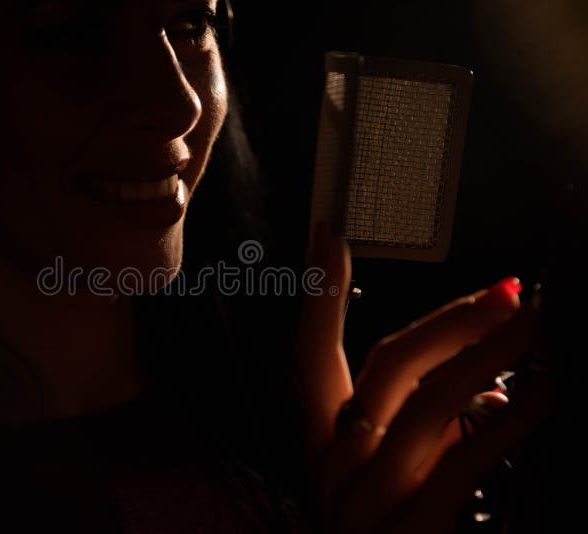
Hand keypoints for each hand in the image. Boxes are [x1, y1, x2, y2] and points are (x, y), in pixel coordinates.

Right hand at [295, 225, 551, 532]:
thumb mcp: (382, 480)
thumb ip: (416, 429)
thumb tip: (479, 380)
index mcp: (323, 446)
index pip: (310, 357)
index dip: (319, 294)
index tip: (328, 233)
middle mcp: (335, 467)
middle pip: (387, 367)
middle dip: (450, 320)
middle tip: (508, 292)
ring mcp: (366, 503)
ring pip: (426, 406)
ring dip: (487, 358)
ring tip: (532, 329)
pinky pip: (460, 466)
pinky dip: (503, 426)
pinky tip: (537, 401)